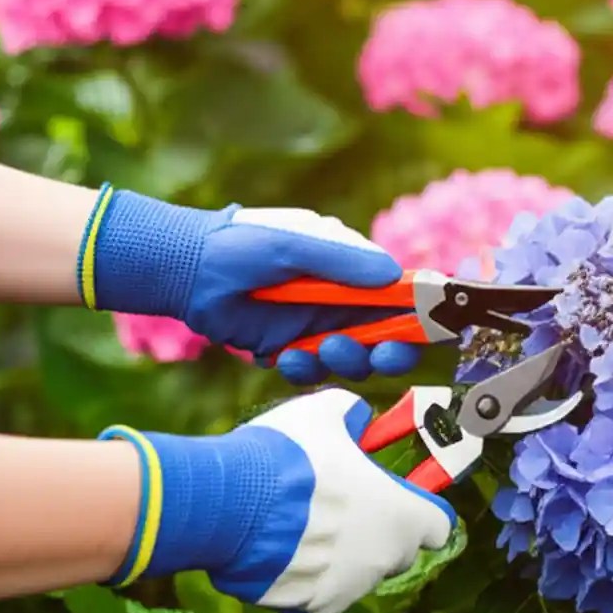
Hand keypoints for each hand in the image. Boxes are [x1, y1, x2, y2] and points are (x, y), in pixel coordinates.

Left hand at [79, 185, 421, 383]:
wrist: (185, 268)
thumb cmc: (243, 243)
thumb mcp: (295, 244)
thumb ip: (344, 261)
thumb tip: (394, 277)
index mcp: (351, 269)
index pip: (400, 295)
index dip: (419, 315)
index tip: (427, 330)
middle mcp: (340, 300)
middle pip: (385, 337)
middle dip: (387, 350)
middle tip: (378, 353)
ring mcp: (315, 325)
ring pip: (352, 360)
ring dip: (345, 360)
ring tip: (320, 348)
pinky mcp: (289, 348)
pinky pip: (312, 370)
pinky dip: (305, 367)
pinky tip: (287, 355)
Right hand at [99, 388, 456, 612]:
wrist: (229, 503)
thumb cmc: (290, 454)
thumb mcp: (327, 413)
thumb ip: (354, 417)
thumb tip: (359, 419)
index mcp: (403, 515)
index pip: (438, 526)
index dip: (421, 510)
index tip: (398, 497)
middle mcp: (383, 559)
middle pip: (396, 552)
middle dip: (377, 532)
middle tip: (342, 506)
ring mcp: (348, 589)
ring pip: (356, 575)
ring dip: (339, 556)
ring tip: (299, 525)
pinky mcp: (310, 610)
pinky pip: (318, 598)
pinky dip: (307, 581)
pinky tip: (282, 554)